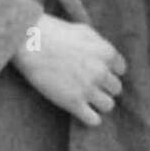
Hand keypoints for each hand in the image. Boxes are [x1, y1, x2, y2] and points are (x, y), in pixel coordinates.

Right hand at [11, 14, 126, 127]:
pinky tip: (81, 110)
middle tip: (88, 84)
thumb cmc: (53, 32)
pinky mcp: (73, 103)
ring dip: (99, 103)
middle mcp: (101, 71)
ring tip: (86, 98)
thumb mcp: (84, 30)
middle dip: (104, 87)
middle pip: (115, 89)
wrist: (28, 41)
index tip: (96, 71)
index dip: (108, 71)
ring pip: (108, 106)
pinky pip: (93, 120)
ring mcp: (88, 88)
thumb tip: (107, 56)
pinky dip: (90, 118)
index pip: (120, 70)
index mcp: (106, 52)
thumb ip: (99, 44)